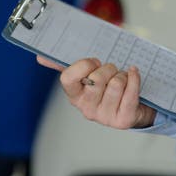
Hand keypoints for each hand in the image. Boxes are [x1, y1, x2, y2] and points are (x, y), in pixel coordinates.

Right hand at [37, 56, 156, 128]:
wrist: (132, 108)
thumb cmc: (107, 87)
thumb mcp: (86, 76)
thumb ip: (64, 65)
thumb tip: (40, 56)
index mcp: (74, 95)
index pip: (67, 78)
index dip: (83, 65)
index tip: (94, 61)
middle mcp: (86, 108)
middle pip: (97, 79)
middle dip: (109, 68)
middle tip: (112, 72)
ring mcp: (104, 116)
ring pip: (116, 83)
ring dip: (123, 75)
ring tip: (121, 79)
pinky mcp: (122, 120)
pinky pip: (130, 92)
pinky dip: (134, 78)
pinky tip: (133, 74)